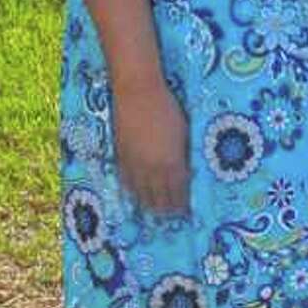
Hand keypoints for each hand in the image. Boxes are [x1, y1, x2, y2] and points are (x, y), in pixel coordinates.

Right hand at [112, 78, 189, 213]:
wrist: (137, 91)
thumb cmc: (167, 106)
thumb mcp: (184, 131)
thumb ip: (184, 153)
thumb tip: (187, 168)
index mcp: (172, 162)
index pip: (178, 192)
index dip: (182, 204)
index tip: (186, 211)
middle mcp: (152, 168)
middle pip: (159, 197)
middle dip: (166, 209)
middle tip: (172, 217)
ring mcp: (134, 163)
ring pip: (141, 192)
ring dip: (149, 204)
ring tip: (154, 213)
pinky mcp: (120, 154)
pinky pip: (126, 180)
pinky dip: (132, 191)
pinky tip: (135, 195)